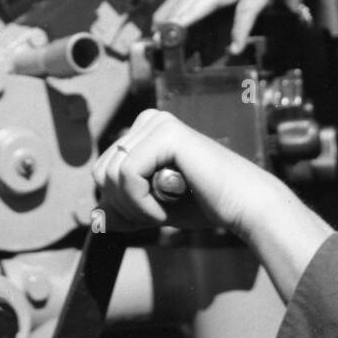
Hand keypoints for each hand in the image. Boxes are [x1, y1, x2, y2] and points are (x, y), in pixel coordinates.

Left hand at [93, 109, 280, 238]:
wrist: (243, 205)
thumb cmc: (204, 204)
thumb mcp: (152, 208)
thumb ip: (122, 209)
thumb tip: (94, 217)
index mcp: (143, 131)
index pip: (102, 170)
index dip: (121, 203)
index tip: (153, 210)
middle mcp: (148, 120)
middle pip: (101, 172)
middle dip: (126, 204)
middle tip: (161, 209)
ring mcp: (157, 122)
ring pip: (111, 175)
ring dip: (137, 206)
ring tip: (168, 203)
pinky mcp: (166, 132)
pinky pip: (128, 176)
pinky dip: (144, 202)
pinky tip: (171, 200)